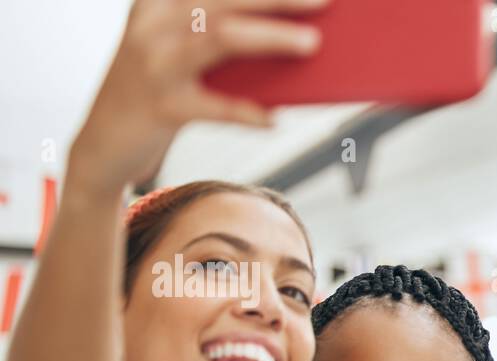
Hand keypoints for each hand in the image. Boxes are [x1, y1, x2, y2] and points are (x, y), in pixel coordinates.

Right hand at [69, 0, 328, 193]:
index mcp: (159, 3)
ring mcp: (155, 64)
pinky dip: (247, 111)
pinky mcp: (161, 107)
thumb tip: (294, 39)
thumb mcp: (182, 56)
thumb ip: (222, 40)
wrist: (104, 142)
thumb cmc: (159, 93)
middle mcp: (154, 24)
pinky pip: (214, 107)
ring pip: (221, 39)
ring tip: (311, 44)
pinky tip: (274, 118)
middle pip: (224, 1)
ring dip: (271, 38)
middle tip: (322, 1)